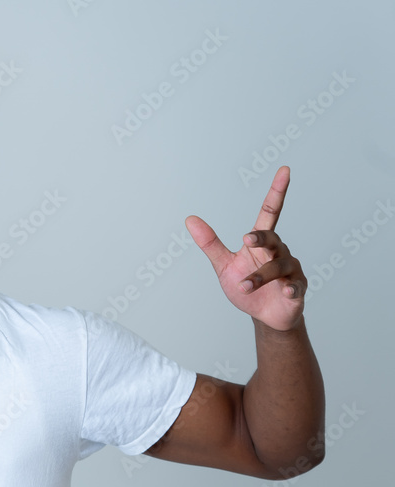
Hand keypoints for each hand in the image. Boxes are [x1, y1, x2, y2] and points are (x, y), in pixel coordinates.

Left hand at [186, 165, 305, 331]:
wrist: (263, 315)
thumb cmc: (246, 285)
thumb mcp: (223, 265)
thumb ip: (210, 243)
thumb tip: (190, 219)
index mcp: (261, 243)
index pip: (270, 212)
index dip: (277, 191)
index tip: (284, 170)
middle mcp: (278, 252)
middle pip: (272, 238)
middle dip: (261, 238)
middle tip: (246, 240)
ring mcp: (290, 270)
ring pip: (279, 266)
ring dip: (260, 276)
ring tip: (243, 285)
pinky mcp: (297, 289)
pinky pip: (296, 285)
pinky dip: (291, 288)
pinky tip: (286, 291)